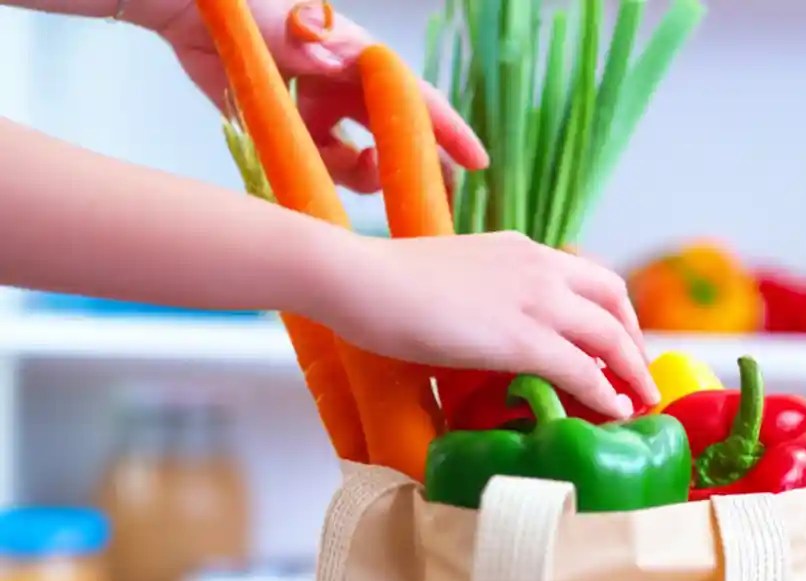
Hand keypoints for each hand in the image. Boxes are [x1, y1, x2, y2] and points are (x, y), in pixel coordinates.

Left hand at [137, 0, 486, 190]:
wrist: (194, 10)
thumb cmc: (253, 9)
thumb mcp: (299, 29)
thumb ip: (327, 53)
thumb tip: (351, 71)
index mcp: (365, 62)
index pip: (420, 102)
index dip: (451, 133)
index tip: (478, 163)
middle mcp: (352, 87)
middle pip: (400, 137)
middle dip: (416, 168)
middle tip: (432, 203)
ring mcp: (324, 108)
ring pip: (360, 160)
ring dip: (360, 174)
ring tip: (349, 170)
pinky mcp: (295, 125)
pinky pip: (320, 163)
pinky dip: (319, 173)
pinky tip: (307, 167)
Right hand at [317, 232, 659, 418]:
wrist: (362, 279)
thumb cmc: (389, 283)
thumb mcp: (457, 277)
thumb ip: (488, 294)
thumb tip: (491, 329)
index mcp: (524, 249)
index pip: (590, 276)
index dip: (614, 312)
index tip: (619, 341)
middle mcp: (540, 267)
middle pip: (614, 300)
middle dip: (634, 340)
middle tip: (638, 374)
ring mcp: (534, 300)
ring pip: (609, 336)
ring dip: (631, 371)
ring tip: (639, 400)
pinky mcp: (521, 337)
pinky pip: (581, 370)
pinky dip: (604, 393)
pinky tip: (612, 411)